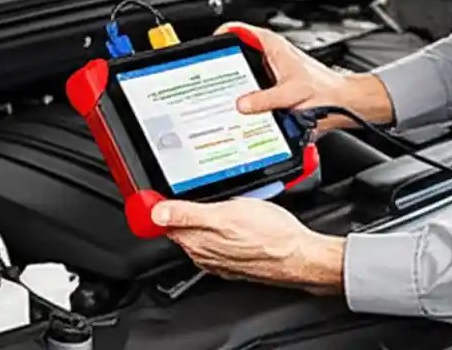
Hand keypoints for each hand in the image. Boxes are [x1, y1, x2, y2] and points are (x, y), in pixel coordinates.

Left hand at [152, 197, 345, 294]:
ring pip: (199, 235)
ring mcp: (219, 259)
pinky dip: (217, 230)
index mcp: (196, 241)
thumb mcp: (227, 212)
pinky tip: (230, 220)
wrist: (299, 256)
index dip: (155, 207)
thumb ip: (187, 214)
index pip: (163, 224)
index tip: (151, 195)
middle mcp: (203, 253)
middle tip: (185, 191)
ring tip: (211, 202)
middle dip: (178, 210)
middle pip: (180, 229)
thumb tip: (155, 213)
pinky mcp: (235, 260)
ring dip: (199, 220)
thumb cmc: (270, 235)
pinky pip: (217, 243)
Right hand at [215, 22, 393, 134]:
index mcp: (272, 45)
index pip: (237, 29)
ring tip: (220, 98)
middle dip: (222, 67)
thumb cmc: (327, 92)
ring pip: (242, 75)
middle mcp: (270, 55)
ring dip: (232, 86)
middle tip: (209, 81)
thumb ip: (266, 99)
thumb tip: (242, 104)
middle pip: (235, 54)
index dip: (220, 35)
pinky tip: (238, 113)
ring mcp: (270, 72)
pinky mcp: (272, 88)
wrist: (343, 104)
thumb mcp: (292, 94)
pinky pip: (250, 92)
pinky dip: (243, 100)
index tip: (206, 48)